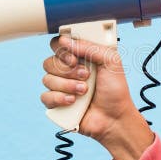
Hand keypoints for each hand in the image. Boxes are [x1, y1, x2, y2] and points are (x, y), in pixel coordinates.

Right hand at [41, 36, 153, 159]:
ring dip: (67, 85)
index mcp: (80, 58)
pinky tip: (73, 102)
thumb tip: (65, 41)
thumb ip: (90, 47)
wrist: (115, 118)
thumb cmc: (115, 90)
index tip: (74, 58)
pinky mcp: (57, 104)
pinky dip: (59, 98)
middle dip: (67, 70)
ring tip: (84, 91)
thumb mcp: (111, 61)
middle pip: (49, 61)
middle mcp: (68, 71)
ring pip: (47, 79)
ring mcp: (61, 87)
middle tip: (85, 75)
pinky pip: (45, 96)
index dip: (62, 49)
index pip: (58, 45)